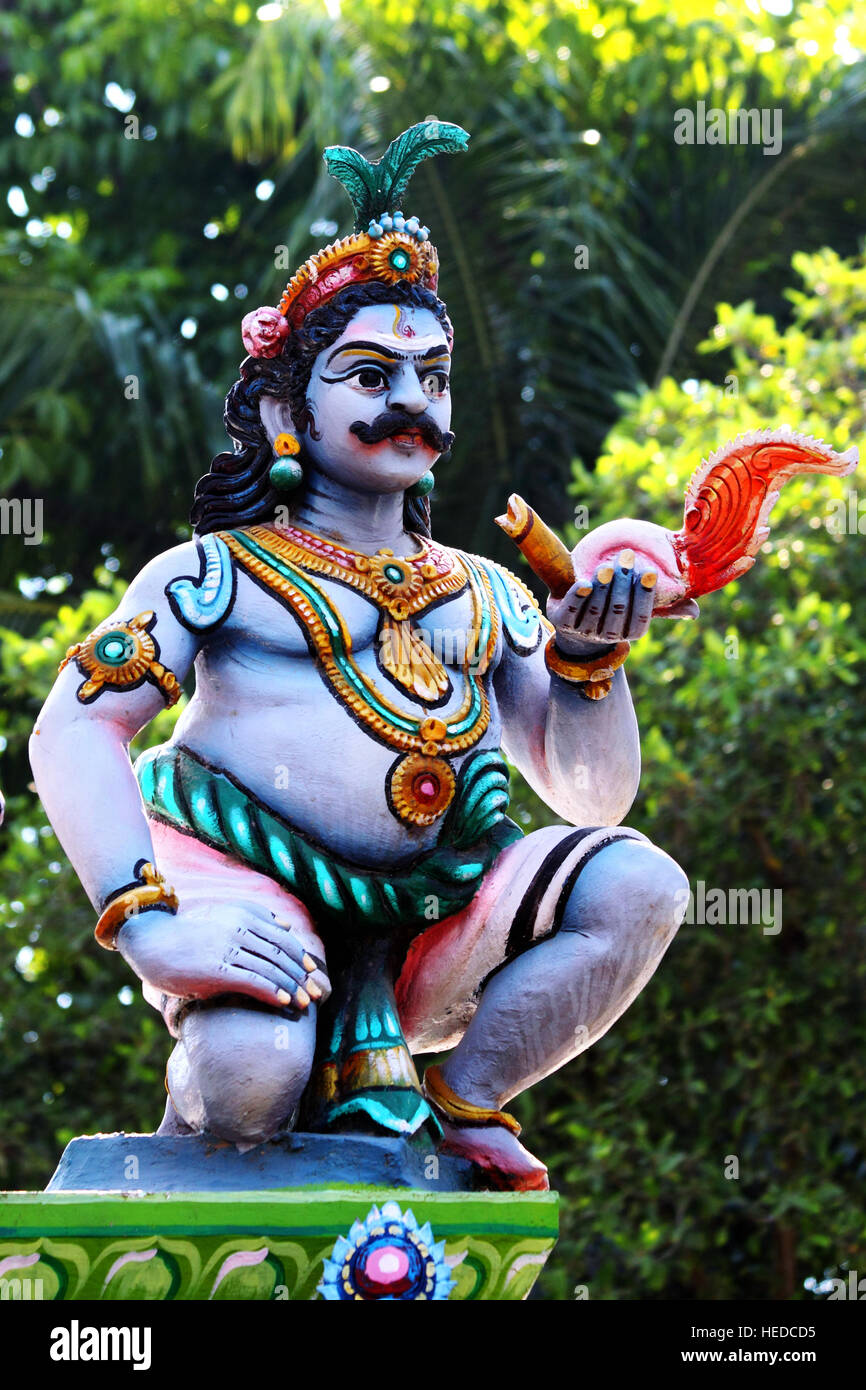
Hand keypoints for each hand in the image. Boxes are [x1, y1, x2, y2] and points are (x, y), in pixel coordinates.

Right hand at [115, 902, 330, 1011]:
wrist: (150, 941)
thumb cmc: (187, 933)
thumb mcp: (222, 917)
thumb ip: (254, 918)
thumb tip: (285, 923)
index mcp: (243, 914)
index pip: (281, 937)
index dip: (299, 956)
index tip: (310, 972)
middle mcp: (239, 928)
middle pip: (281, 953)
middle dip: (300, 975)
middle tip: (315, 993)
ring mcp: (228, 948)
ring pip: (271, 968)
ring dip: (291, 988)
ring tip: (303, 1004)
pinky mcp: (217, 969)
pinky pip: (253, 981)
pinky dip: (273, 992)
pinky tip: (283, 1002)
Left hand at [547, 548, 692, 654]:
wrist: (576, 616)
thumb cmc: (615, 606)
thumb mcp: (638, 606)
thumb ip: (665, 606)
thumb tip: (695, 612)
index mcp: (630, 632)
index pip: (640, 617)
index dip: (644, 595)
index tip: (649, 571)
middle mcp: (608, 636)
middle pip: (617, 611)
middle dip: (623, 584)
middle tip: (626, 557)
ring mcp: (584, 631)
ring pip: (595, 610)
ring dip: (602, 587)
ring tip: (607, 565)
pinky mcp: (562, 623)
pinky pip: (571, 611)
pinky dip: (578, 596)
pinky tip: (585, 582)